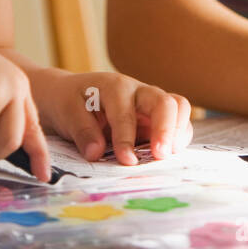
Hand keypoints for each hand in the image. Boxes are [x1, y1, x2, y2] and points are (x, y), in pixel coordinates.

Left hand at [33, 69, 193, 165]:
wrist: (73, 95)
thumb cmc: (71, 102)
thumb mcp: (67, 113)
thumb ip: (82, 131)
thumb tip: (96, 153)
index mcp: (115, 87)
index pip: (127, 113)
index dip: (126, 138)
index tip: (126, 161)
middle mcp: (139, 92)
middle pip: (166, 103)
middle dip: (166, 130)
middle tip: (160, 156)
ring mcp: (151, 104)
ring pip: (179, 109)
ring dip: (178, 134)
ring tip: (167, 156)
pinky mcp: (157, 118)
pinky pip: (178, 124)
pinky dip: (178, 139)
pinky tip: (167, 156)